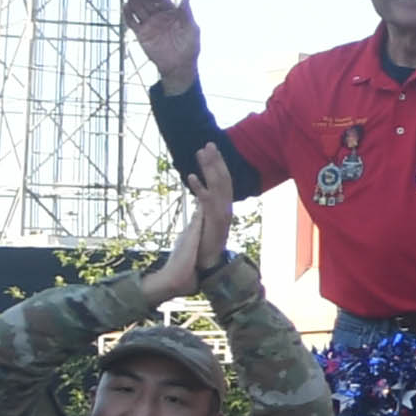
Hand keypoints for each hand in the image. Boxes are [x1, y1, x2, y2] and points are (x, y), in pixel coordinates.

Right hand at [122, 0, 204, 87]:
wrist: (179, 66)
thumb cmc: (189, 47)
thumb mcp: (191, 29)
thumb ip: (187, 13)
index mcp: (172, 13)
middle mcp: (160, 17)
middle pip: (149, 2)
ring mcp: (150, 25)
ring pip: (139, 10)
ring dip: (133, 1)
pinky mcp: (142, 34)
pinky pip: (133, 23)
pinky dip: (128, 15)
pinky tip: (125, 7)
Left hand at [151, 142, 239, 299]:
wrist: (197, 271)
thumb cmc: (196, 250)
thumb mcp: (199, 223)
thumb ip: (202, 209)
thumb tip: (200, 197)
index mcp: (222, 210)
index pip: (224, 182)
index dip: (218, 165)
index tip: (209, 150)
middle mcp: (225, 211)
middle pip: (224, 180)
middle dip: (216, 161)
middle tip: (208, 144)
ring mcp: (220, 218)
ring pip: (219, 187)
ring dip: (210, 169)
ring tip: (201, 153)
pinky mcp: (211, 225)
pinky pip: (206, 203)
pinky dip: (200, 189)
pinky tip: (191, 177)